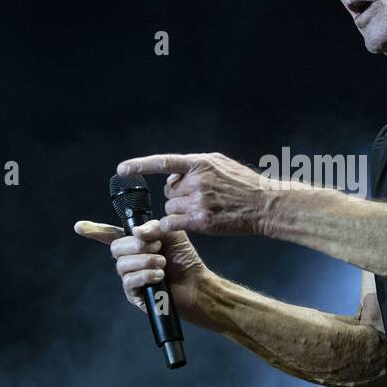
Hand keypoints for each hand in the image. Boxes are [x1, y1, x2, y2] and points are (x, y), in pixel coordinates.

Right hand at [73, 217, 210, 321]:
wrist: (196, 284)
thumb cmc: (184, 258)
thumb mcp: (172, 235)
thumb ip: (155, 227)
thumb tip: (137, 232)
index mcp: (135, 243)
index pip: (109, 235)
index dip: (94, 231)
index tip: (79, 227)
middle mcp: (129, 260)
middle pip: (116, 248)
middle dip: (137, 245)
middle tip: (158, 247)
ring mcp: (129, 277)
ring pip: (122, 264)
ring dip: (145, 260)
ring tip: (163, 263)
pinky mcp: (134, 294)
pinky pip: (129, 281)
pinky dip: (145, 275)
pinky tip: (159, 276)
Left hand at [116, 152, 274, 235]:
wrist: (264, 204)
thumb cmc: (244, 184)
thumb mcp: (220, 164)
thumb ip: (195, 167)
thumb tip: (172, 174)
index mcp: (200, 163)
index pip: (164, 162)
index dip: (140, 165)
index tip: (122, 169)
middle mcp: (196, 181)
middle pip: (168, 191)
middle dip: (177, 195)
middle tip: (198, 199)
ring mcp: (198, 201)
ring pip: (170, 208)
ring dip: (180, 211)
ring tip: (204, 210)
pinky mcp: (200, 220)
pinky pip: (172, 222)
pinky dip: (174, 224)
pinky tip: (191, 222)